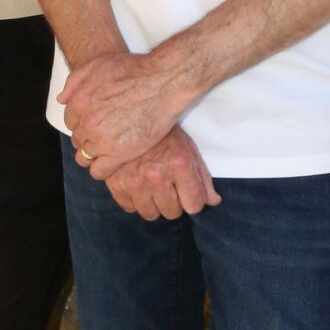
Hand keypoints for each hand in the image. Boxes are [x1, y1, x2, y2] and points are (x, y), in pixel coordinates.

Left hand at [61, 49, 192, 180]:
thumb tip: (61, 99)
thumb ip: (75, 82)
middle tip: (105, 133)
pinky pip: (98, 171)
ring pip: (85, 156)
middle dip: (88, 137)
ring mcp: (101, 140)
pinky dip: (102, 168)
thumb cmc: (134, 70)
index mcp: (79, 103)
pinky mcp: (118, 154)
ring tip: (109, 148)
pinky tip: (112, 160)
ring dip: (94, 153)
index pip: (70, 121)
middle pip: (78, 139)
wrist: (162, 82)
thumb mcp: (97, 65)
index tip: (94, 122)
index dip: (82, 122)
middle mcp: (86, 123)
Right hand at [80, 128, 219, 218]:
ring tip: (151, 185)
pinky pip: (129, 207)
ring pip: (151, 214)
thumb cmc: (163, 133)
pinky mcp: (116, 182)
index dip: (193, 199)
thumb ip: (203, 177)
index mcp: (179, 164)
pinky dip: (134, 200)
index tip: (188, 192)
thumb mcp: (188, 148)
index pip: (194, 205)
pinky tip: (136, 184)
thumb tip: (213, 201)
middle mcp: (157, 174)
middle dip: (173, 202)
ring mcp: (134, 180)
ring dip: (153, 203)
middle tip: (168, 186)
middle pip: (172, 212)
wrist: (127, 115)